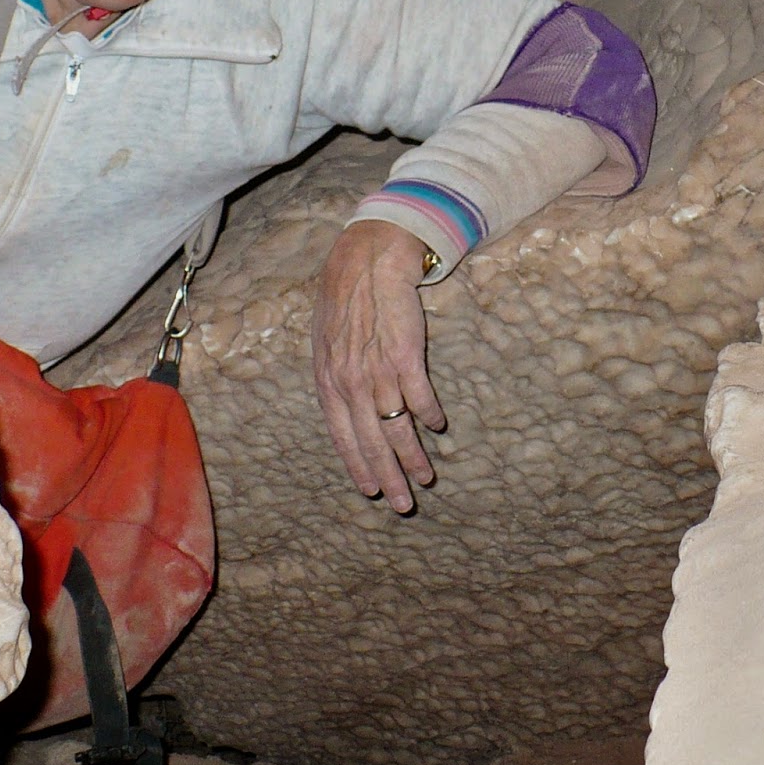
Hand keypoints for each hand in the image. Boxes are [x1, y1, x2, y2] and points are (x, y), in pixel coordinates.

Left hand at [311, 221, 446, 512]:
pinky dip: (429, 414)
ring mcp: (377, 370)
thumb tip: (343, 406)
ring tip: (426, 477)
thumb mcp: (326, 341)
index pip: (342, 434)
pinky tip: (437, 426)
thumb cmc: (345, 299)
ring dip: (413, 456)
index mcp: (329, 379)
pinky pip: (419, 396)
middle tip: (402, 504)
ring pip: (396, 426)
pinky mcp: (403, 354)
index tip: (369, 489)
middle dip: (387, 476)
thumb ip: (335, 376)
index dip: (356, 464)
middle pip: (370, 441)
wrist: (367, 260)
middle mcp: (350, 381)